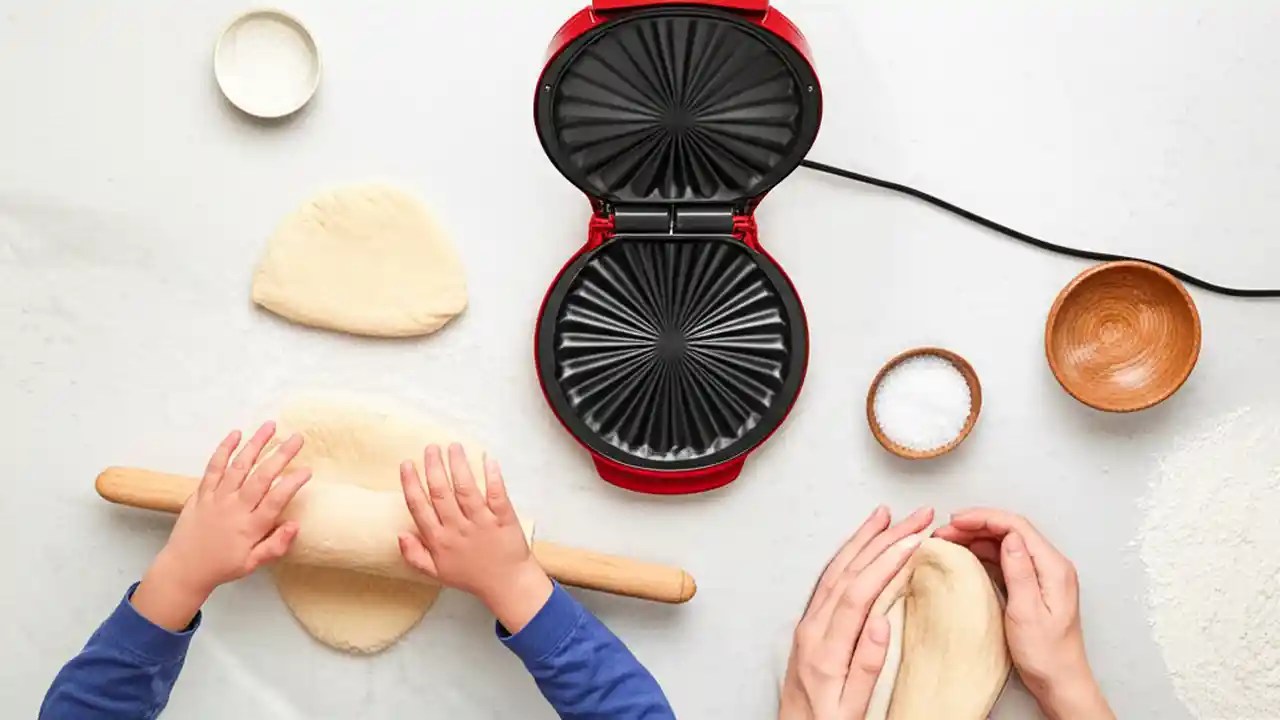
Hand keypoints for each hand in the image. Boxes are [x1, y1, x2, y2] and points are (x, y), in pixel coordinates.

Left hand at [132, 423, 311, 630]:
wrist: (184, 569)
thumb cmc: (222, 566)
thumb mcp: (253, 564)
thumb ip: (276, 546)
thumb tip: (295, 525)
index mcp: (250, 526)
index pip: (276, 500)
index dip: (292, 483)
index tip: (307, 470)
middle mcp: (235, 508)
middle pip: (261, 476)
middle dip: (281, 455)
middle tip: (297, 438)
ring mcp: (217, 498)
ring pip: (239, 466)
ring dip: (255, 444)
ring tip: (270, 426)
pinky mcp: (201, 493)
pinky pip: (213, 467)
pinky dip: (224, 449)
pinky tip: (236, 434)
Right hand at [397, 444, 551, 633]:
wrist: (507, 584)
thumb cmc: (471, 576)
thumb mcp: (437, 572)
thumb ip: (414, 555)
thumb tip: (398, 534)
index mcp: (439, 541)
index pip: (419, 508)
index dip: (411, 484)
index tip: (406, 464)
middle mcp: (458, 529)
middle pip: (441, 493)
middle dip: (433, 467)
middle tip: (430, 447)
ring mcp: (482, 523)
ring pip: (466, 490)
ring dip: (458, 466)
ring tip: (453, 447)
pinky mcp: (504, 519)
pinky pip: (497, 495)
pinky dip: (492, 477)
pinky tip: (487, 460)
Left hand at [779, 506, 933, 719]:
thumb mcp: (852, 709)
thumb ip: (867, 665)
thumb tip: (882, 622)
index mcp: (825, 650)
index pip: (859, 592)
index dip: (886, 562)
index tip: (913, 540)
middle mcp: (813, 631)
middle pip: (848, 573)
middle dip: (882, 538)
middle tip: (913, 516)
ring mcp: (808, 626)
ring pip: (836, 572)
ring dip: (862, 540)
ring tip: (885, 516)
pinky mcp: (809, 629)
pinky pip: (828, 582)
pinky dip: (846, 558)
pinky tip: (859, 548)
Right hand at [933, 509, 1113, 719]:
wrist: (1060, 681)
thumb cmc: (1046, 654)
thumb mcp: (1027, 613)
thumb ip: (1019, 571)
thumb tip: (1009, 536)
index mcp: (1053, 567)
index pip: (1016, 527)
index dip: (984, 518)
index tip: (955, 521)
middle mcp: (1050, 565)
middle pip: (1010, 530)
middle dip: (976, 525)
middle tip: (945, 531)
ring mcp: (1041, 574)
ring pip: (1006, 543)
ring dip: (977, 537)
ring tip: (949, 540)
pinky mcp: (1032, 585)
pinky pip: (1005, 559)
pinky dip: (983, 552)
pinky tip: (966, 555)